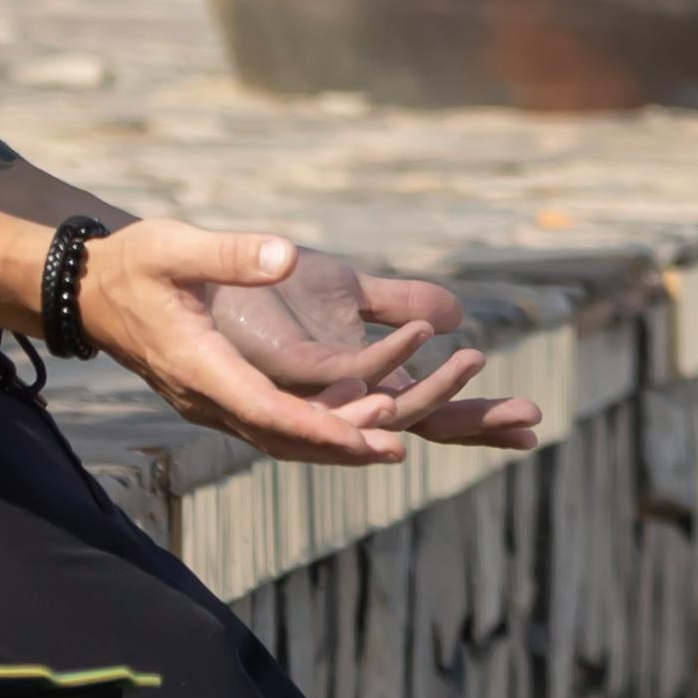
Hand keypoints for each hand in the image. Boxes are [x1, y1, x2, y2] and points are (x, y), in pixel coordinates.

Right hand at [81, 220, 430, 463]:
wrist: (87, 291)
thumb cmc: (132, 264)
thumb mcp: (175, 246)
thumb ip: (229, 254)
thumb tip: (288, 257)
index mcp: (199, 365)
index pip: (266, 409)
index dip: (318, 426)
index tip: (366, 435)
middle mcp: (204, 397)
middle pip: (278, 437)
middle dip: (337, 446)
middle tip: (396, 450)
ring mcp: (207, 402)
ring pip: (274, 438)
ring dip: (328, 444)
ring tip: (387, 445)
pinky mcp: (212, 395)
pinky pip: (266, 425)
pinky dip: (309, 430)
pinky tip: (348, 421)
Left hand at [219, 263, 544, 451]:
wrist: (164, 273)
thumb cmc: (252, 288)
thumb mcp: (342, 285)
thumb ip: (397, 302)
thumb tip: (456, 316)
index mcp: (355, 381)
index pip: (427, 412)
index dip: (478, 420)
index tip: (532, 425)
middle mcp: (334, 394)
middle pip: (416, 422)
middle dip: (472, 424)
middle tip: (532, 420)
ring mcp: (305, 387)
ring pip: (379, 411)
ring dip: (431, 394)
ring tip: (476, 361)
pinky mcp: (275, 365)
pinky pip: (336, 377)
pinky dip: (380, 369)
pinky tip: (420, 340)